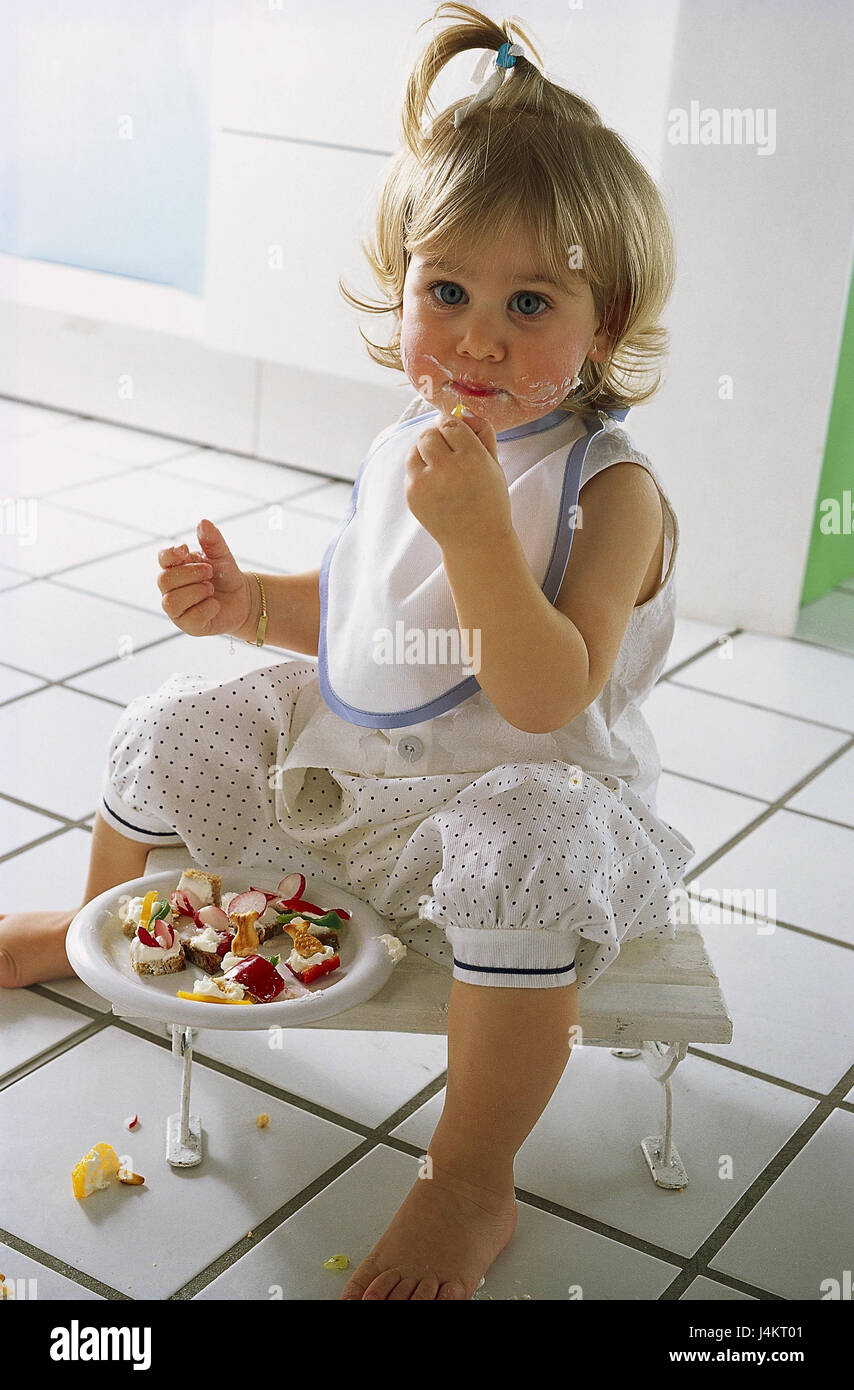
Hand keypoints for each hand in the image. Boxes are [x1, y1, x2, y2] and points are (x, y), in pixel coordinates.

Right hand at [157, 518, 252, 637]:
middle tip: (210, 571)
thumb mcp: (222, 555)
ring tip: (210, 588)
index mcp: (175, 569)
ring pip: (171, 602)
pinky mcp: (189, 626)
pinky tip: (215, 604)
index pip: (162, 559)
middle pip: (164, 580)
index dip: (170, 555)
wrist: (243, 599)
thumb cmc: (226, 576)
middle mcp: (171, 590)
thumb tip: (203, 522)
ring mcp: (177, 609)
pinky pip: (189, 618)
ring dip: (195, 591)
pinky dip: (206, 608)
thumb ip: (212, 540)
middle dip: (189, 574)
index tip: (186, 550)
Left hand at [404, 409, 512, 552]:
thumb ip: (482, 432)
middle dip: (435, 438)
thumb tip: (462, 410)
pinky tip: (435, 485)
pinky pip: (410, 471)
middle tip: (446, 452)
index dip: (451, 427)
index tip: (455, 436)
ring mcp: (426, 484)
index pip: (449, 424)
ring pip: (414, 450)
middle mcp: (447, 469)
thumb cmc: (489, 499)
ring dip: (424, 453)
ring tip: (439, 467)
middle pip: (427, 434)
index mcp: (472, 457)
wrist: (476, 540)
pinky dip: (419, 472)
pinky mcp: (413, 496)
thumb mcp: (495, 464)